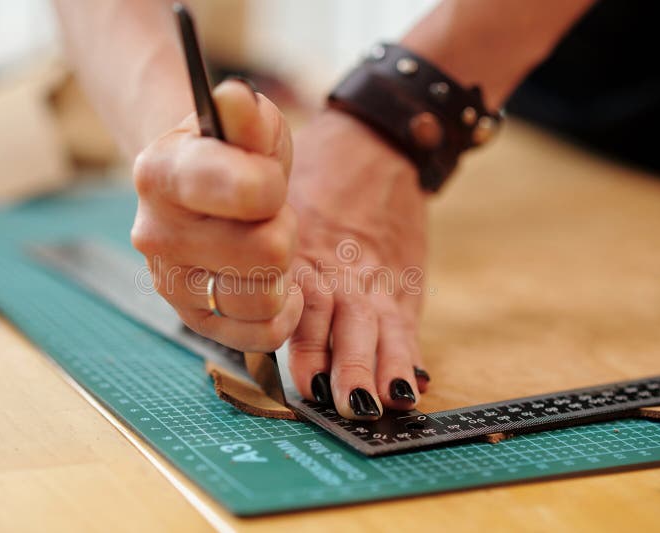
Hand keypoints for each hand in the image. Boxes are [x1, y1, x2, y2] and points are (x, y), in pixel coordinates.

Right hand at [131, 80, 302, 351]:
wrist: (200, 192)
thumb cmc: (231, 155)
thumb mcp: (245, 124)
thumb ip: (245, 114)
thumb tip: (235, 99)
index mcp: (162, 173)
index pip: (247, 192)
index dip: (273, 185)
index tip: (267, 176)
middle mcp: (155, 233)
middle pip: (268, 251)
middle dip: (285, 230)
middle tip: (269, 216)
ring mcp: (170, 283)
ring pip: (265, 299)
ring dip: (282, 273)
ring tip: (265, 249)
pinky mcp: (193, 319)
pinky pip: (261, 335)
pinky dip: (282, 312)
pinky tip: (272, 284)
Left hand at [287, 109, 429, 419]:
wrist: (370, 145)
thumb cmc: (313, 185)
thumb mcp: (279, 214)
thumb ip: (269, 266)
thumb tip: (245, 316)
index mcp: (302, 255)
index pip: (305, 305)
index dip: (309, 344)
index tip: (307, 381)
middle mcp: (337, 268)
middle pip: (343, 320)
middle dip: (348, 364)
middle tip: (348, 402)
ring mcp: (373, 274)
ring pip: (377, 323)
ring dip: (381, 364)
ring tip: (387, 399)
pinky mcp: (401, 276)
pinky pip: (405, 318)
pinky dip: (408, 351)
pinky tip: (414, 382)